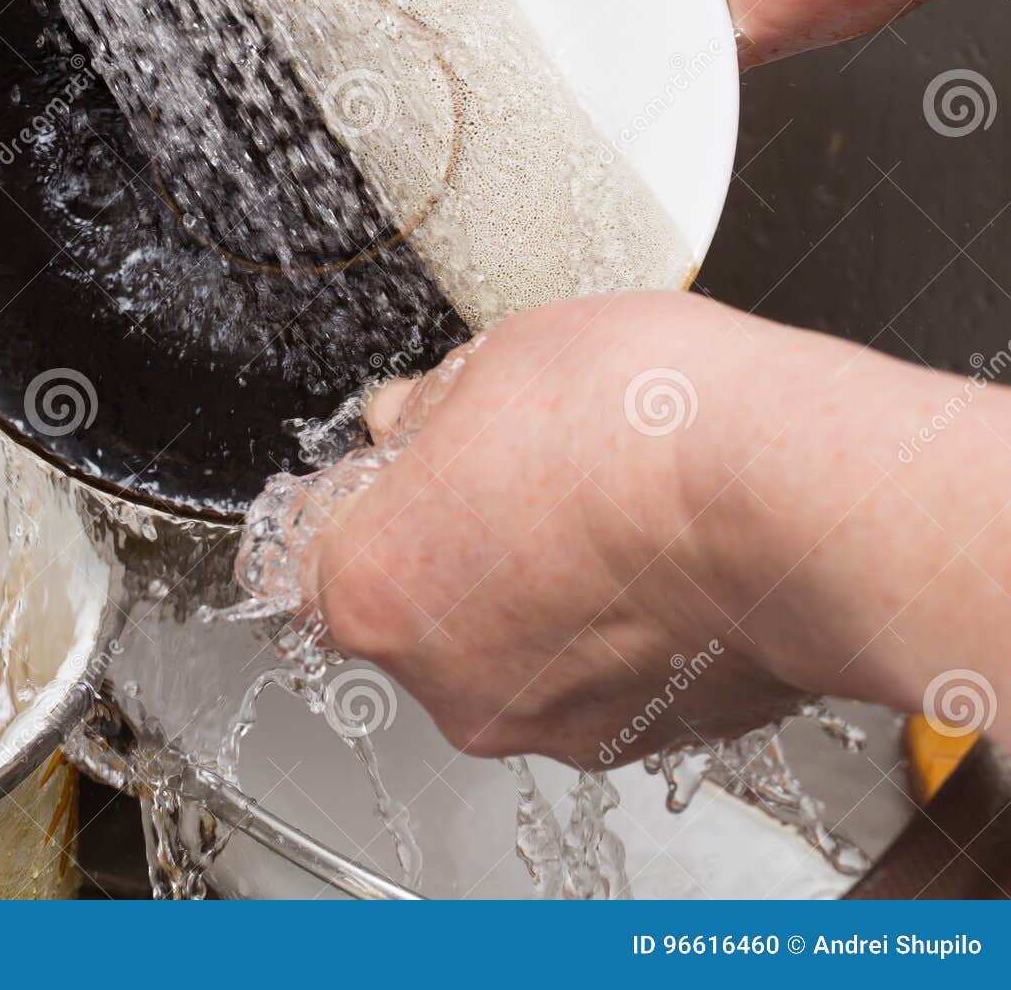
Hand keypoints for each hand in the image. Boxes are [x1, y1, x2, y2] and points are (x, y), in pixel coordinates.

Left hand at [298, 290, 1010, 766]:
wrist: (798, 495)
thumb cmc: (647, 421)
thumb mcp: (492, 361)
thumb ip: (420, 413)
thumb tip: (402, 422)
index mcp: (372, 581)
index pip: (308, 552)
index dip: (356, 498)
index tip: (392, 472)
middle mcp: (439, 678)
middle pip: (404, 606)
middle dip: (444, 542)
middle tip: (516, 475)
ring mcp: (536, 722)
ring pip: (495, 648)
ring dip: (525, 593)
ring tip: (603, 517)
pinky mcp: (625, 745)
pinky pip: (579, 680)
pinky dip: (599, 636)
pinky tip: (649, 569)